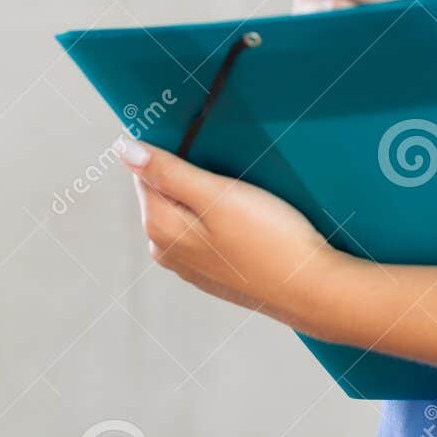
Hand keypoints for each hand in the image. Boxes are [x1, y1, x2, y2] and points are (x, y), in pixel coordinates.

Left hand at [115, 134, 335, 327]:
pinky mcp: (217, 273)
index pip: (145, 173)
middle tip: (234, 170)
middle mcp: (166, 250)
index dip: (174, 153)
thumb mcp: (218, 196)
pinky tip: (252, 218)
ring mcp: (192, 266)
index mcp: (159, 228)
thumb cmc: (269, 238)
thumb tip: (124, 149)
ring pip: (190, 214)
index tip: (207, 147)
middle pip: (166, 194)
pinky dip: (223, 219)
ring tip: (247, 193)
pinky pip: (209, 233)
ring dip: (210, 197)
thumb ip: (169, 172)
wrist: (312, 289)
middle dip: (191, 175)